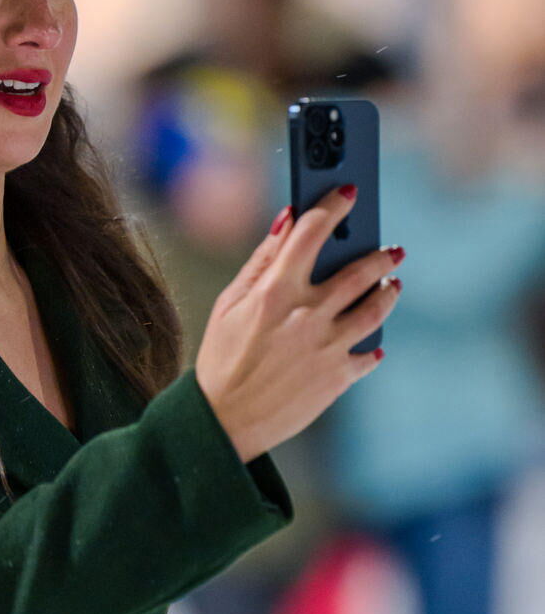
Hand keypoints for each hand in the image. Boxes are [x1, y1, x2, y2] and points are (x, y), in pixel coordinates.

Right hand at [194, 185, 403, 463]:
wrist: (224, 421)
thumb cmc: (221, 359)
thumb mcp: (229, 304)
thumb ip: (261, 260)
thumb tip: (287, 220)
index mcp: (275, 291)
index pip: (312, 232)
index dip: (334, 205)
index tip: (349, 192)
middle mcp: (308, 314)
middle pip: (360, 269)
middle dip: (380, 252)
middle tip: (390, 248)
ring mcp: (328, 346)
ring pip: (377, 307)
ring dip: (389, 290)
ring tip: (392, 284)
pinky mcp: (338, 376)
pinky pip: (369, 353)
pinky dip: (372, 344)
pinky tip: (371, 339)